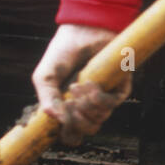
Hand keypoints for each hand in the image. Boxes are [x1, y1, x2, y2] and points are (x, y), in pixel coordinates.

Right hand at [31, 23, 126, 145]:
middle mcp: (88, 105)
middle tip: (69, 101)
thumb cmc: (62, 51)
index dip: (68, 135)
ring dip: (86, 105)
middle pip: (88, 130)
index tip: (62, 126)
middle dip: (77, 120)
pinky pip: (112, 104)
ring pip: (100, 119)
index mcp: (70, 106)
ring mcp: (105, 97)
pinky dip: (98, 96)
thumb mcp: (45, 77)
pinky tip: (89, 82)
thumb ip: (47, 100)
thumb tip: (58, 121)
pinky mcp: (119, 87)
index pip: (73, 134)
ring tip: (77, 84)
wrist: (82, 29)